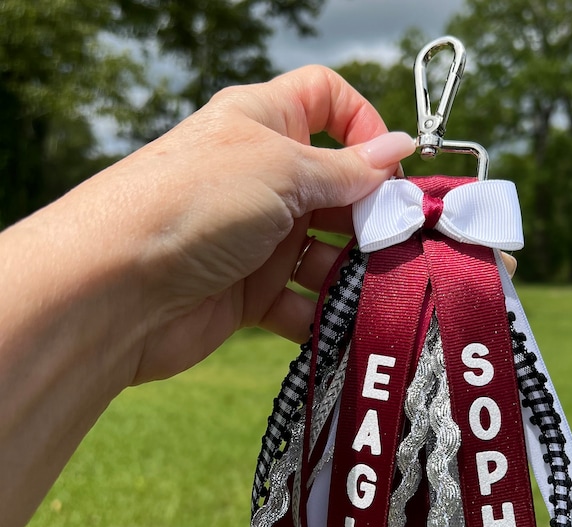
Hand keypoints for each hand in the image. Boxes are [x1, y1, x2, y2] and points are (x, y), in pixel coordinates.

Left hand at [65, 66, 415, 383]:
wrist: (116, 290)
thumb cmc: (195, 205)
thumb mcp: (281, 170)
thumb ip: (347, 169)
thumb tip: (400, 147)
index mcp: (264, 124)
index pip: (325, 100)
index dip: (363, 124)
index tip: (389, 167)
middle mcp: (263, 179)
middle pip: (340, 190)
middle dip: (373, 217)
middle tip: (398, 244)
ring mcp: (258, 239)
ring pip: (327, 253)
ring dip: (354, 273)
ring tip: (375, 292)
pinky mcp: (251, 293)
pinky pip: (302, 302)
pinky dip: (322, 315)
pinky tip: (340, 325)